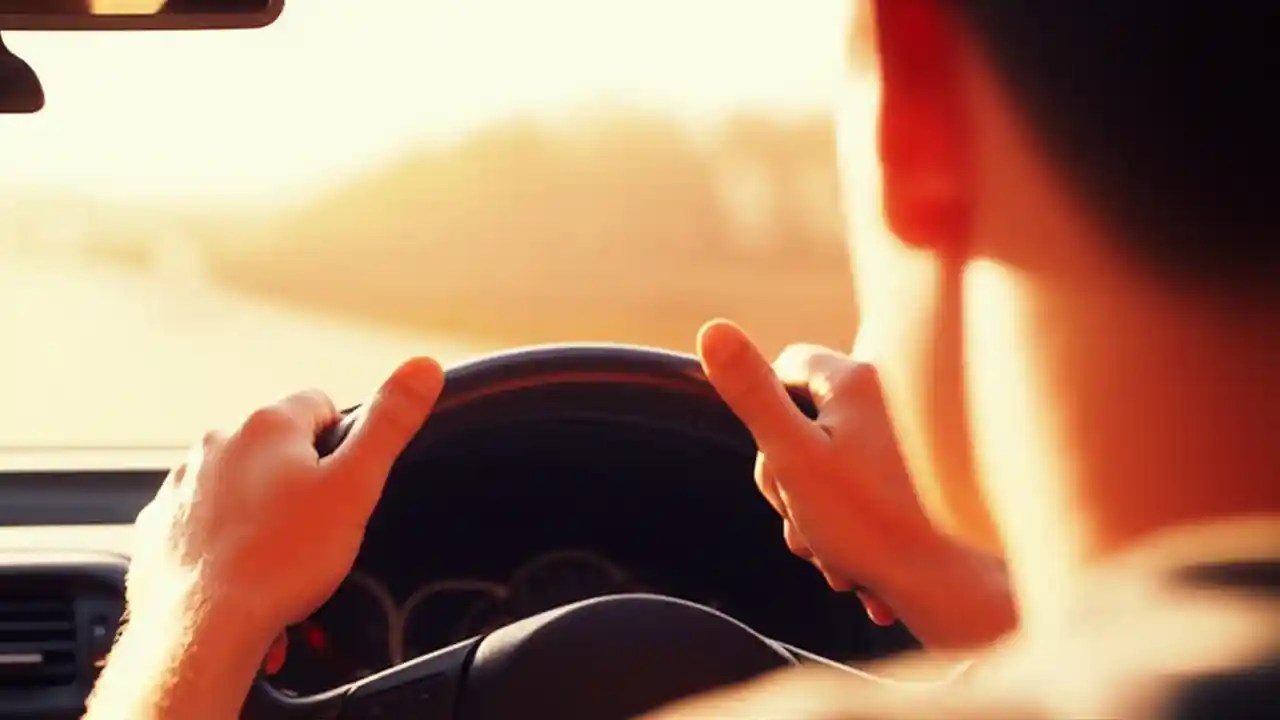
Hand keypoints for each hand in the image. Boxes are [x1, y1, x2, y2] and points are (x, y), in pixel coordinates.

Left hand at [126, 356, 443, 647]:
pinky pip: (200, 519)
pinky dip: (221, 538)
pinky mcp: (158, 526)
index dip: (342, 442)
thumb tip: (423, 366)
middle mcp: (217, 442)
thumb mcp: (356, 486)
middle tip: (316, 527)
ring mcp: (181, 484)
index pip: (319, 404)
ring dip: (259, 508)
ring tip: (278, 556)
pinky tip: (239, 571)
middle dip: (298, 478)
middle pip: (276, 445)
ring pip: (237, 482)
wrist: (204, 627)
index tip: (343, 486)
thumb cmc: (283, 559)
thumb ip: (391, 423)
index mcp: (267, 425)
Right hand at [698, 321, 1013, 648]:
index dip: (769, 414)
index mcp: (858, 381)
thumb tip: (712, 328)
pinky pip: (867, 493)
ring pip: (833, 466)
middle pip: (808, 421)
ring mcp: (911, 440)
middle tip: (804, 522)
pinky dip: (856, 529)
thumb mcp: (793, 458)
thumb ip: (753, 395)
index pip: (789, 366)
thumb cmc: (871, 522)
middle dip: (793, 482)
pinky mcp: (923, 480)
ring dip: (819, 516)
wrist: (952, 587)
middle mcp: (893, 397)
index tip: (778, 461)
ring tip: (835, 556)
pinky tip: (860, 565)